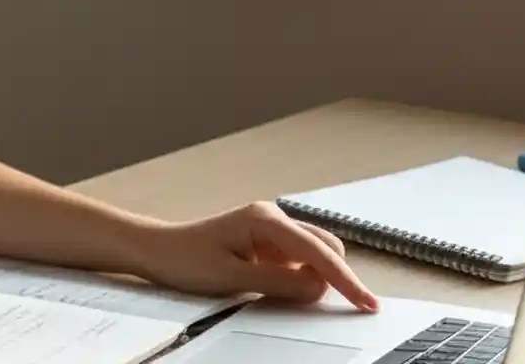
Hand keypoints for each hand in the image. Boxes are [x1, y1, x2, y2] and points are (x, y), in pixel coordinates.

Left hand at [133, 202, 378, 310]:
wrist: (157, 250)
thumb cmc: (184, 258)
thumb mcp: (233, 278)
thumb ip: (280, 284)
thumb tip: (319, 289)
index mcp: (265, 220)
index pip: (318, 252)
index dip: (346, 280)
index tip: (367, 302)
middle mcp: (271, 219)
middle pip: (325, 247)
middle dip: (331, 276)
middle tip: (322, 304)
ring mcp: (269, 230)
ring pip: (313, 254)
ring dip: (312, 277)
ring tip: (283, 293)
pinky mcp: (264, 243)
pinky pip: (295, 261)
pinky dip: (297, 277)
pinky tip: (278, 287)